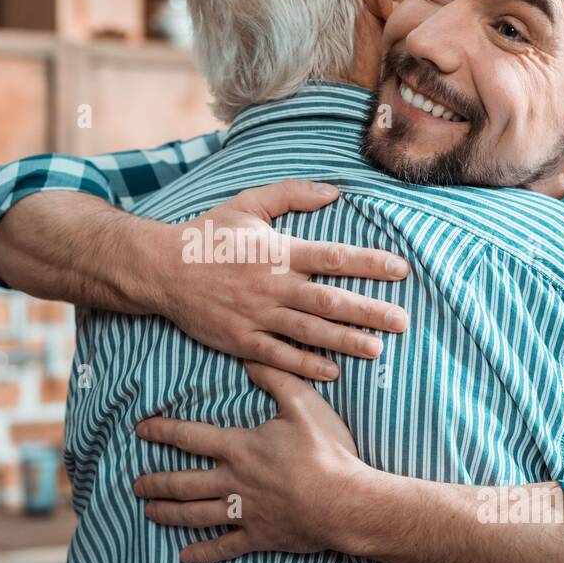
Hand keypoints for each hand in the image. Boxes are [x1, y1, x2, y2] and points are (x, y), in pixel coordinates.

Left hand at [133, 361, 372, 562]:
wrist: (346, 501)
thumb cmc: (326, 451)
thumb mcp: (303, 404)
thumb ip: (275, 378)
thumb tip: (249, 359)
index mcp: (239, 448)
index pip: (189, 437)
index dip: (162, 431)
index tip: (141, 430)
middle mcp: (232, 481)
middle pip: (182, 482)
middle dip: (155, 482)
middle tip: (136, 484)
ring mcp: (243, 512)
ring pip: (194, 514)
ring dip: (168, 513)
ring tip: (148, 512)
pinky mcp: (259, 536)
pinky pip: (224, 546)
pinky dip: (203, 552)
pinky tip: (185, 557)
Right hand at [140, 180, 408, 380]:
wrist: (161, 269)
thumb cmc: (207, 235)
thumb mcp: (248, 204)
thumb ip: (291, 194)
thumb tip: (333, 191)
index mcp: (278, 252)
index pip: (334, 257)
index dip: (370, 263)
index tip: (400, 270)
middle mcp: (272, 286)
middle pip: (329, 300)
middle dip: (369, 311)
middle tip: (402, 321)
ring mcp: (257, 316)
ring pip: (310, 331)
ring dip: (346, 341)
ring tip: (378, 349)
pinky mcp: (241, 340)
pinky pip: (279, 356)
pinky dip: (307, 365)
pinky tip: (333, 371)